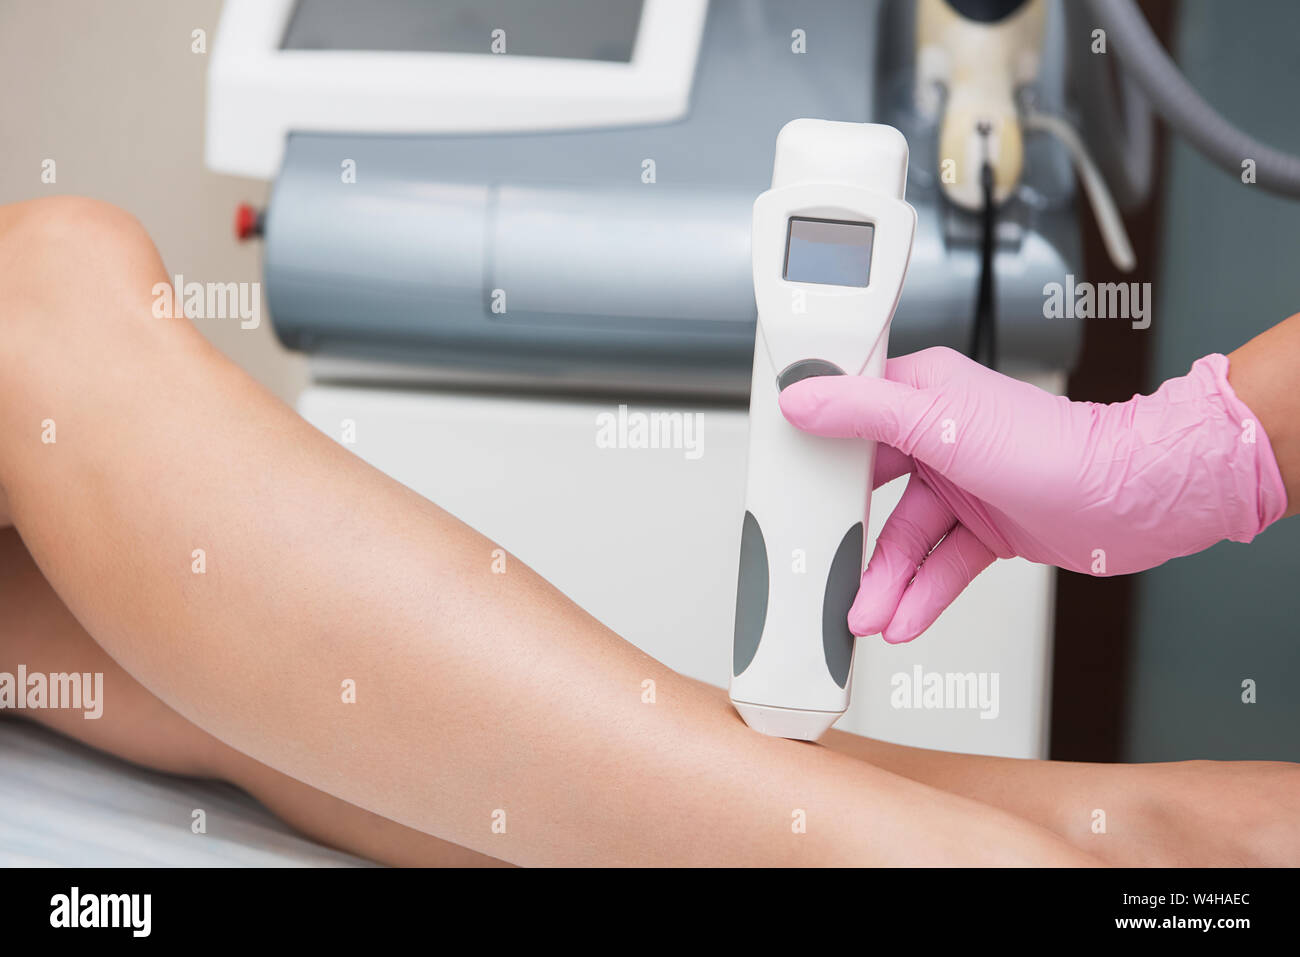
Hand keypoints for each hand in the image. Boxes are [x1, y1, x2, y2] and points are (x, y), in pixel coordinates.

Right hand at [779, 347, 1286, 642]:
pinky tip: (902, 620)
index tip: (780, 479)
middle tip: (819, 570)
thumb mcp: (942, 425)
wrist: (1138, 500)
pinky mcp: (987, 527)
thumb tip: (801, 399)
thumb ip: (864, 413)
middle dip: (848, 538)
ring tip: (864, 617)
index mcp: (923, 392)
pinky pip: (941, 564)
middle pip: (870, 489)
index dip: (812, 447)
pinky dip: (922, 593)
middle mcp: (938, 435)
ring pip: (906, 539)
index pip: (847, 414)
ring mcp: (963, 484)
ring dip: (885, 581)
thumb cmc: (1057, 447)